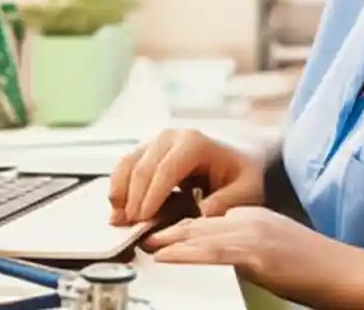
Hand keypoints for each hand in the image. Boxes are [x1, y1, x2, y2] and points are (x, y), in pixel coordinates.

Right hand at [108, 129, 263, 224]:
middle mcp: (172, 137)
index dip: (152, 196)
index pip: (166, 169)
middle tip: (131, 226)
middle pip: (143, 167)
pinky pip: (126, 166)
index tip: (143, 219)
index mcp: (195, 142)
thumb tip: (201, 215)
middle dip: (134, 199)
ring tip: (119, 219)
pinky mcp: (148, 152)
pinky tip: (118, 208)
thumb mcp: (245, 191)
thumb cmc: (244, 175)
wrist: (242, 161)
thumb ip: (226, 203)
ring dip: (120, 192)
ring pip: (129, 164)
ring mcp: (158, 142)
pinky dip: (119, 187)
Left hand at [145, 206, 342, 300]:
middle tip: (134, 233)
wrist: (345, 273)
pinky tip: (164, 254)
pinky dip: (183, 251)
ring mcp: (253, 233)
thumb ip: (242, 248)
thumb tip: (215, 256)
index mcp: (250, 216)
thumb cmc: (313, 269)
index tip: (151, 234)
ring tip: (140, 242)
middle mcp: (248, 219)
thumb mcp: (270, 251)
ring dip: (164, 238)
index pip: (202, 219)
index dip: (173, 226)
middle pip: (194, 222)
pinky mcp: (259, 252)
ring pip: (198, 232)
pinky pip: (212, 250)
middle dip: (162, 228)